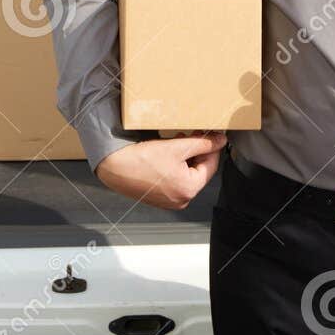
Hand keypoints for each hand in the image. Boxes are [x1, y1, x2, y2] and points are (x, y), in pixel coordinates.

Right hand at [95, 132, 227, 209]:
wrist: (114, 167)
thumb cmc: (141, 160)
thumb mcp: (177, 147)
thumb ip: (202, 143)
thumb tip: (220, 141)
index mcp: (189, 190)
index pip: (211, 165)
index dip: (212, 147)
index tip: (211, 135)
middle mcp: (181, 199)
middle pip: (199, 170)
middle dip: (197, 151)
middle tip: (192, 134)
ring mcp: (170, 200)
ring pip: (187, 173)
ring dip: (186, 156)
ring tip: (178, 140)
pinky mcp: (160, 196)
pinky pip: (175, 179)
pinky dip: (175, 165)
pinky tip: (168, 152)